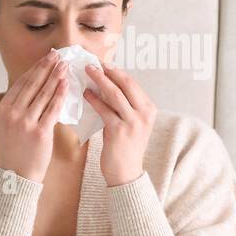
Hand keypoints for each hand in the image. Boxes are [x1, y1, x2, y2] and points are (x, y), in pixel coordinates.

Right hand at [0, 48, 68, 182]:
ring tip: (64, 66)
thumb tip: (32, 86)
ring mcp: (25, 122)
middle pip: (32, 85)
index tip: (46, 59)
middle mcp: (12, 113)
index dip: (35, 69)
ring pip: (43, 94)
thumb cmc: (16, 149)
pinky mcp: (40, 131)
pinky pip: (52, 108)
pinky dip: (60, 95)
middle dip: (46, 68)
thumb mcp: (8, 125)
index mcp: (3, 109)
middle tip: (58, 56)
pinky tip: (66, 84)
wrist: (17, 174)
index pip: (21, 83)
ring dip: (55, 77)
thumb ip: (17, 106)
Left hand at [84, 61, 155, 186]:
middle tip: (93, 62)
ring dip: (99, 80)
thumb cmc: (125, 147)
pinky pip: (104, 109)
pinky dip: (94, 99)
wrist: (126, 172)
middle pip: (126, 84)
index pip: (133, 84)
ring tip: (87, 71)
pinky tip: (86, 93)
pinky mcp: (119, 130)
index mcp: (149, 109)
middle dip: (108, 71)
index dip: (117, 71)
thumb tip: (106, 86)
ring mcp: (133, 122)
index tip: (104, 63)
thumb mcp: (131, 123)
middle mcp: (144, 113)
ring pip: (115, 94)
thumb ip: (124, 106)